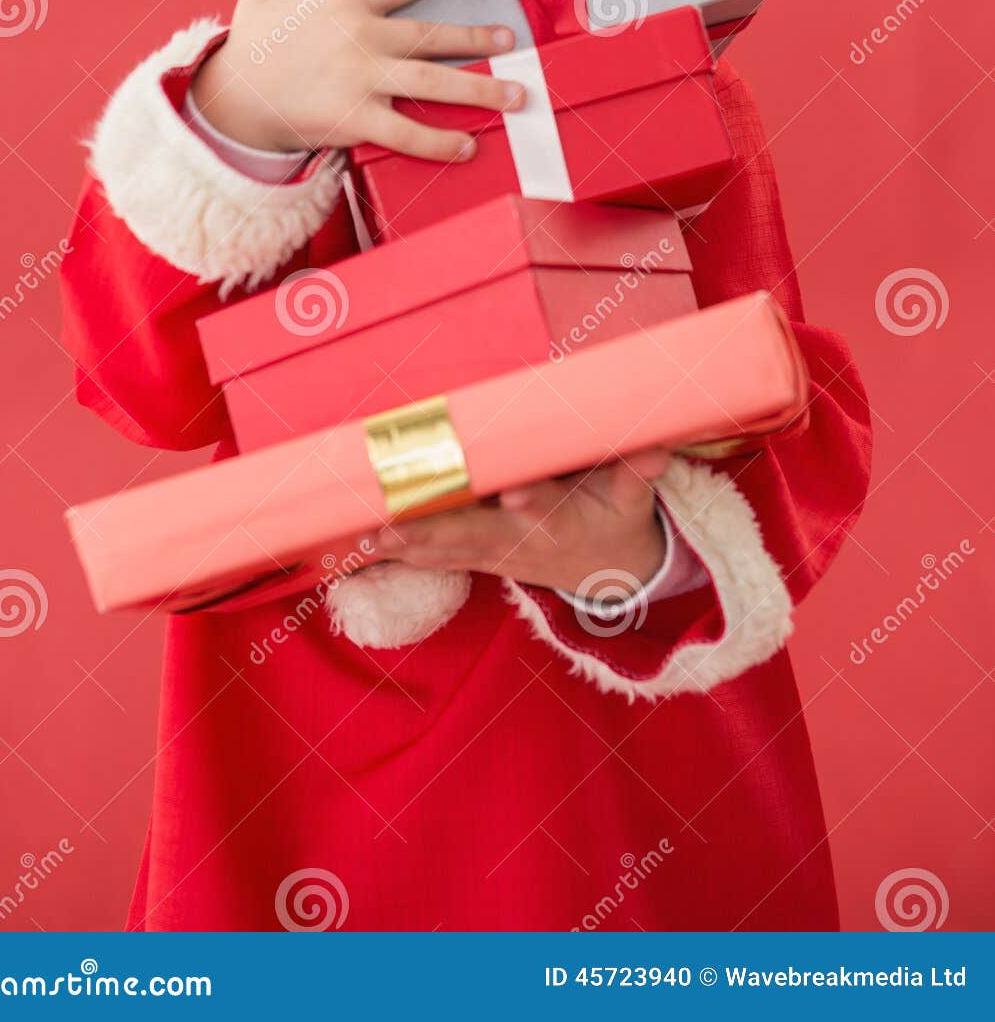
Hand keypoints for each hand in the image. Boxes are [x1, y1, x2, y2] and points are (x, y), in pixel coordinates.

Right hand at [189, 0, 528, 156]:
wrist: (233, 101)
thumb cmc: (253, 44)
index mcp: (347, 0)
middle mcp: (362, 38)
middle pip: (434, 36)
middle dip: (479, 36)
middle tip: (512, 38)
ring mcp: (362, 81)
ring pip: (435, 84)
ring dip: (481, 89)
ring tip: (517, 94)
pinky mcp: (356, 121)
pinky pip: (409, 134)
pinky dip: (442, 143)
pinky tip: (469, 146)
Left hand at [366, 448, 673, 597]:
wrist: (610, 576)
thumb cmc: (618, 522)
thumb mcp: (635, 501)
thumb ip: (639, 474)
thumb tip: (657, 446)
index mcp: (563, 522)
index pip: (545, 510)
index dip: (531, 502)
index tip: (513, 493)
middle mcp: (523, 542)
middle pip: (476, 535)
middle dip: (434, 530)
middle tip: (391, 527)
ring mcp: (498, 555)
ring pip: (449, 550)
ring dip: (407, 546)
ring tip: (366, 539)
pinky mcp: (482, 559)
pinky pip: (438, 558)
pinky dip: (403, 555)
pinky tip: (364, 548)